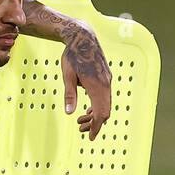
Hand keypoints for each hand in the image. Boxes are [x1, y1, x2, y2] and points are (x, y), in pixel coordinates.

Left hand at [61, 23, 111, 140]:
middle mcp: (105, 84)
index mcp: (96, 85)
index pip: (100, 113)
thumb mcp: (67, 76)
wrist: (83, 37)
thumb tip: (69, 113)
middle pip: (105, 111)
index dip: (95, 127)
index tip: (90, 137)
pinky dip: (97, 105)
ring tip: (80, 120)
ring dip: (95, 115)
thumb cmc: (73, 55)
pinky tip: (87, 110)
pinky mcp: (105, 77)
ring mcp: (107, 80)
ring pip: (105, 104)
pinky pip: (105, 96)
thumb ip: (69, 95)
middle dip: (94, 123)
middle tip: (81, 130)